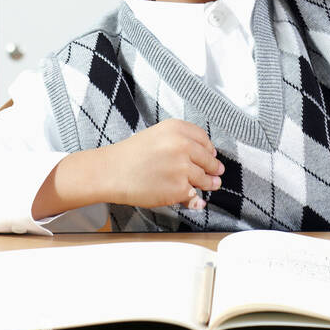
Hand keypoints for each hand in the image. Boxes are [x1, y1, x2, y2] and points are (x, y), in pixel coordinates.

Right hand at [106, 120, 223, 211]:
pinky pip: (194, 195)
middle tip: (217, 172)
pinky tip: (197, 201)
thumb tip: (204, 154)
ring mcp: (183, 168)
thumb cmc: (130, 154)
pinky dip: (196, 199)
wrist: (112, 172)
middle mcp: (183, 145)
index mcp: (176, 128)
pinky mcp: (179, 188)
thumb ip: (180, 140)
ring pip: (205, 178)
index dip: (209, 148)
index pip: (204, 138)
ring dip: (210, 183)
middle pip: (209, 158)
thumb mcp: (157, 135)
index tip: (212, 154)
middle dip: (214, 168)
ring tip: (212, 185)